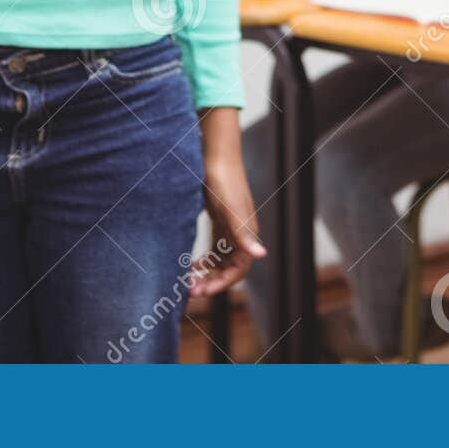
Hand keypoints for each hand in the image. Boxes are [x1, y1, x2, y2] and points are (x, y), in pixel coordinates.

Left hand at [192, 139, 264, 296]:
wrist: (216, 156)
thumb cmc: (224, 182)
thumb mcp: (231, 210)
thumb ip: (244, 234)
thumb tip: (261, 255)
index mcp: (246, 234)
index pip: (239, 270)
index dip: (222, 283)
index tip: (202, 291)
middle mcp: (241, 234)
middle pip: (228, 268)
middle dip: (211, 281)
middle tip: (189, 290)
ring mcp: (230, 227)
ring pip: (221, 260)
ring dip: (207, 273)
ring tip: (187, 281)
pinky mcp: (220, 221)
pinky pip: (215, 248)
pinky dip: (205, 260)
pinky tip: (190, 265)